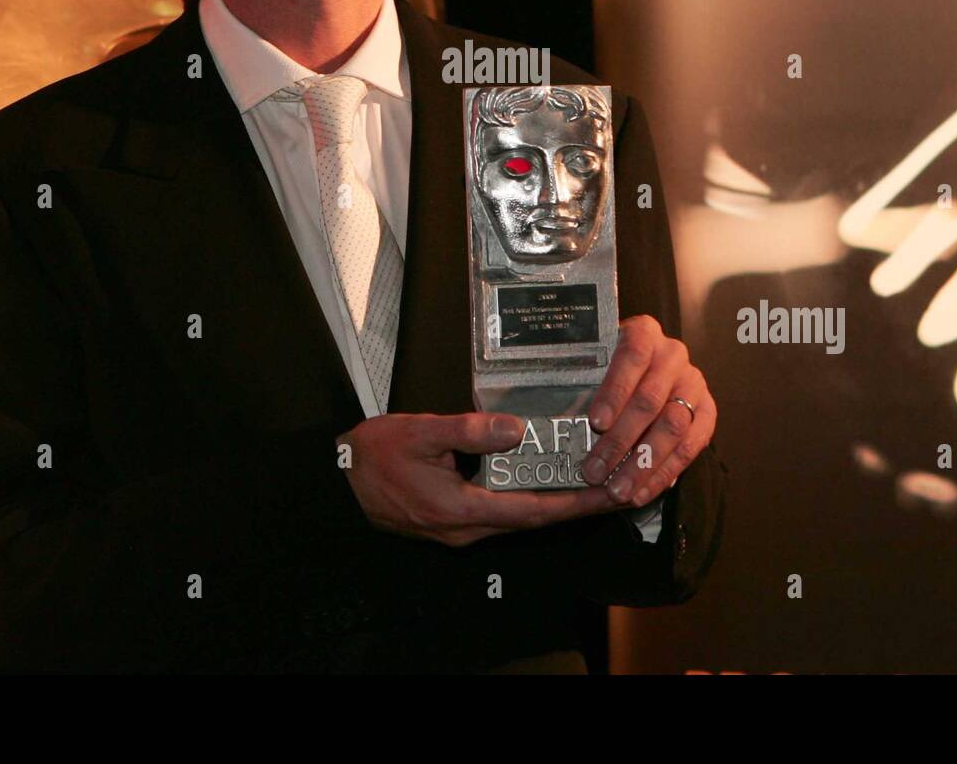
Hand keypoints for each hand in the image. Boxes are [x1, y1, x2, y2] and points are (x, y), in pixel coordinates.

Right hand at [338, 411, 616, 546]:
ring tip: (595, 478)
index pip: (533, 511)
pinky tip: (547, 474)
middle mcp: (469, 527)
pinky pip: (504, 509)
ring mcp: (462, 526)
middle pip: (535, 518)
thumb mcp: (420, 433)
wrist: (338, 482)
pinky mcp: (456, 517)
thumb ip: (468, 431)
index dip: (576, 504)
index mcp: (463, 510)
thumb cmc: (375, 456)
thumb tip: (516, 428)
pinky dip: (531, 494)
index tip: (611, 494)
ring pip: (521, 515)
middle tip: (619, 483)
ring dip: (558, 500)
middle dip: (578, 503)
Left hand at [580, 314, 715, 508]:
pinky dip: (664, 473)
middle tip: (595, 471)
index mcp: (644, 332)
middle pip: (649, 399)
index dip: (615, 391)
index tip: (596, 423)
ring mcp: (693, 382)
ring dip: (643, 463)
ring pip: (673, 426)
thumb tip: (546, 413)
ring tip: (618, 490)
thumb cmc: (608, 367)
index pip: (632, 356)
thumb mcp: (594, 360)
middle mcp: (673, 354)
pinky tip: (642, 493)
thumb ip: (581, 378)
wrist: (651, 367)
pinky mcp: (707, 411)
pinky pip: (691, 446)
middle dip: (621, 440)